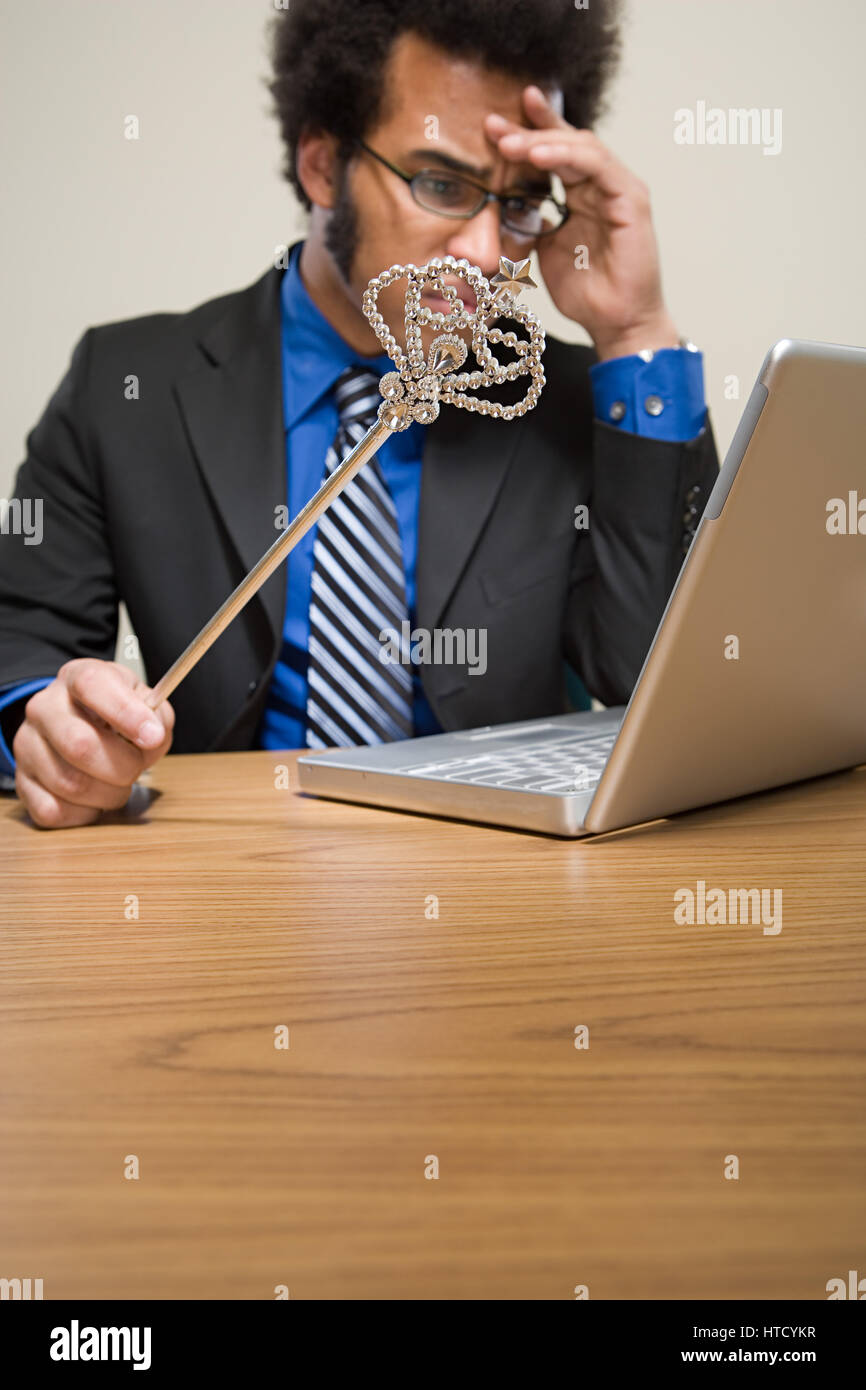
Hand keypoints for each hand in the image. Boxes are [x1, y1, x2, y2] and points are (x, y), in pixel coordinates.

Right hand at [13, 658, 173, 828]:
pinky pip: (54, 811)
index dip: (126, 713)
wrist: (75, 724)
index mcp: (76, 678)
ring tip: (118, 783)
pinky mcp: (23, 782)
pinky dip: (85, 813)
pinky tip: (94, 798)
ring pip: (70, 784)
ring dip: (109, 793)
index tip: (152, 736)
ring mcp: (27, 745)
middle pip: (80, 745)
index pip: (92, 685)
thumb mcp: (141, 701)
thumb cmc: (112, 715)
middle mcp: (44, 708)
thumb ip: (157, 716)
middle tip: (137, 767)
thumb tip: (153, 736)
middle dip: (123, 766)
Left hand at [485, 86, 680, 360]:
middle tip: (493, 124)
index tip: (493, 123)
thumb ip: (531, 223)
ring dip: (542, 141)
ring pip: (581, 148)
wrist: (615, 324)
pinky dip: (568, 156)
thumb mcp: (544, 251)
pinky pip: (599, 165)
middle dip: (529, 130)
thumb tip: (503, 205)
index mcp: (581, 195)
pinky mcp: (631, 200)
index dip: (529, 132)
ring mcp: (619, 190)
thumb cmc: (586, 293)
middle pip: (566, 142)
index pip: (555, 152)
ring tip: (510, 144)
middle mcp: (602, 186)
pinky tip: (539, 156)